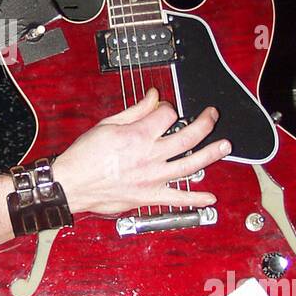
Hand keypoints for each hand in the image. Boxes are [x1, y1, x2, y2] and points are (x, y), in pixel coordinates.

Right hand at [52, 88, 229, 216]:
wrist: (71, 184)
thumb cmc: (84, 156)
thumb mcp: (107, 124)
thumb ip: (135, 110)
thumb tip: (153, 96)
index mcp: (138, 135)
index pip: (167, 115)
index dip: (169, 107)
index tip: (166, 108)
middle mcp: (149, 156)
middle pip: (187, 137)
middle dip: (205, 123)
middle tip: (212, 116)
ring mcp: (152, 178)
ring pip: (189, 165)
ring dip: (211, 155)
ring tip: (224, 146)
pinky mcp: (148, 196)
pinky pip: (177, 199)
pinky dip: (195, 199)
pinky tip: (209, 197)